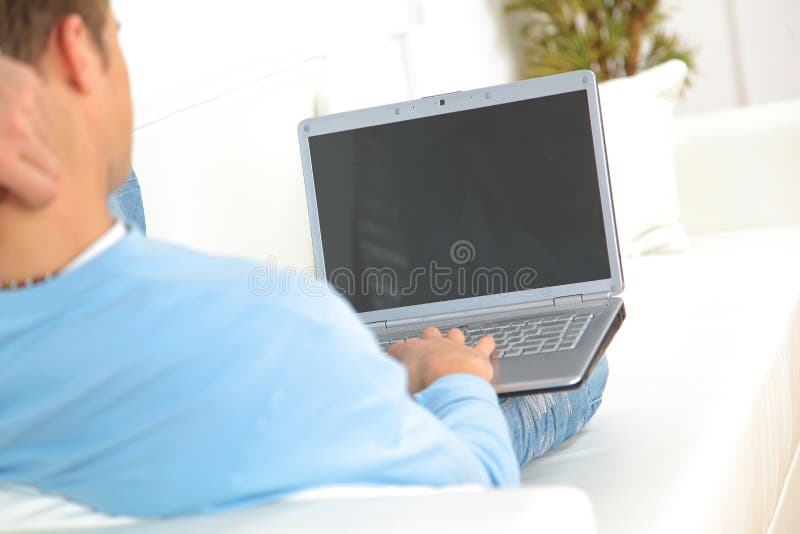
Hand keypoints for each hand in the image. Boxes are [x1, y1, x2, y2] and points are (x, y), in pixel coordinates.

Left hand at [0, 54, 59, 207]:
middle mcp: (16, 128)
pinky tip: (2, 111)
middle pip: (54, 167)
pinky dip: (31, 119)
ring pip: (50, 140)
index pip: (47, 191)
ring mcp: (24, 101)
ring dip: (30, 143)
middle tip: (5, 166)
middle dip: (34, 171)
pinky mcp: (28, 80)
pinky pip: (47, 114)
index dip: (32, 195)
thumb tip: (11, 199)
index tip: (14, 192)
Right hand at [387, 326, 495, 393]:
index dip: (399, 357)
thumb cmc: (423, 390)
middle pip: (429, 335)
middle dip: (429, 341)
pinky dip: (486, 344)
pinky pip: (484, 343)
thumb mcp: (398, 391)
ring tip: (455, 349)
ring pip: (454, 334)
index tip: (399, 365)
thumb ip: (394, 390)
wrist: (450, 387)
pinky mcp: (476, 354)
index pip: (399, 348)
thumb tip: (390, 397)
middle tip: (429, 355)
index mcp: (410, 352)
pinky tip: (487, 344)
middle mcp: (433, 345)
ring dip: (455, 340)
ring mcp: (455, 347)